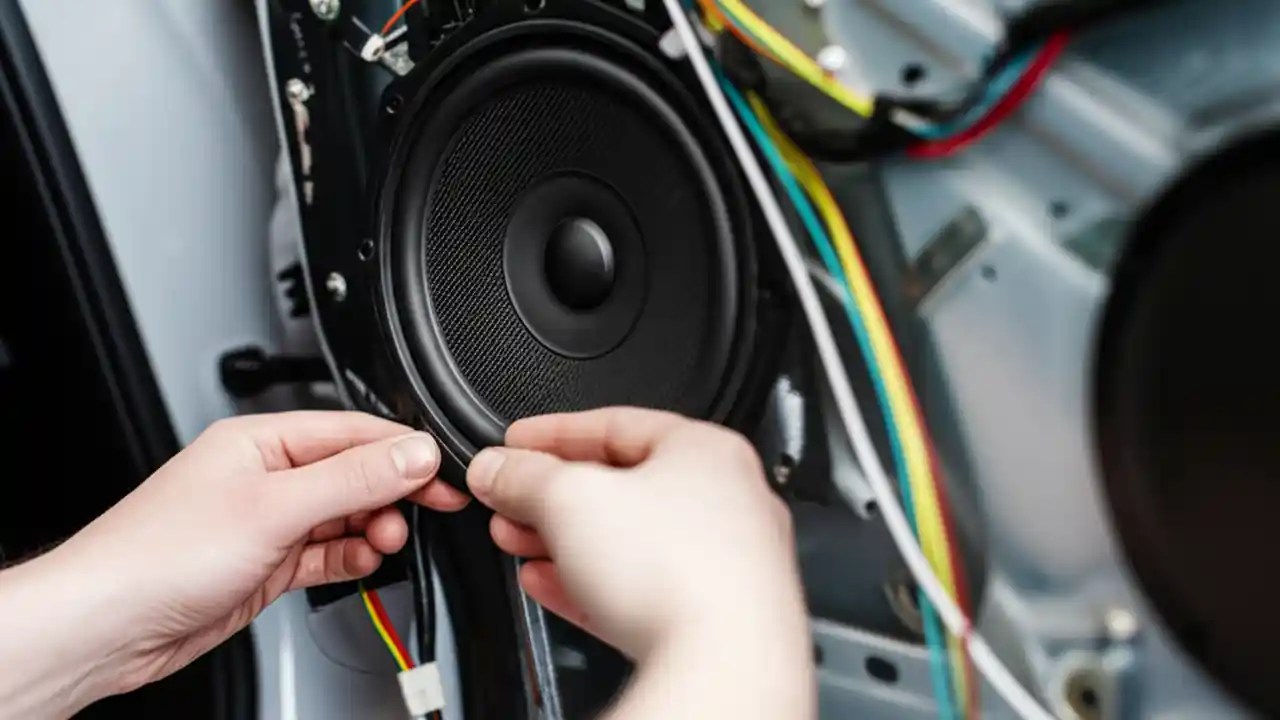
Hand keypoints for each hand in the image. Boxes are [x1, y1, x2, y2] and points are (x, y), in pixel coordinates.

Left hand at [0, 411, 468, 717]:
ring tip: (385, 542)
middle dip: (392, 493)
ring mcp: (266, 521)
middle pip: (353, 474)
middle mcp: (265, 476)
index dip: (404, 451)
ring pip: (343, 516)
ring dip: (372, 529)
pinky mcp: (265, 563)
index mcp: (261, 440)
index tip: (443, 472)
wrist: (109, 625)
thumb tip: (412, 453)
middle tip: (431, 509)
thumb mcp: (275, 507)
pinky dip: (348, 558)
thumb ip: (351, 479)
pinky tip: (361, 563)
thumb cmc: (159, 554)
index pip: (353, 432)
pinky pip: (326, 553)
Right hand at [467, 407, 814, 718]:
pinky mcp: (706, 618)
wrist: (718, 665)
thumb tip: (499, 468)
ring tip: (517, 541)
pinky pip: (638, 591)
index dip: (555, 433)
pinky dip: (589, 583)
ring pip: (627, 542)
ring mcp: (721, 565)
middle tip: (508, 498)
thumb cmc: (678, 570)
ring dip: (562, 540)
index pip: (618, 426)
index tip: (515, 444)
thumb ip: (525, 476)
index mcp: (708, 452)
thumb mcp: (571, 499)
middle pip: (620, 486)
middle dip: (551, 495)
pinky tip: (548, 583)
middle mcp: (726, 503)